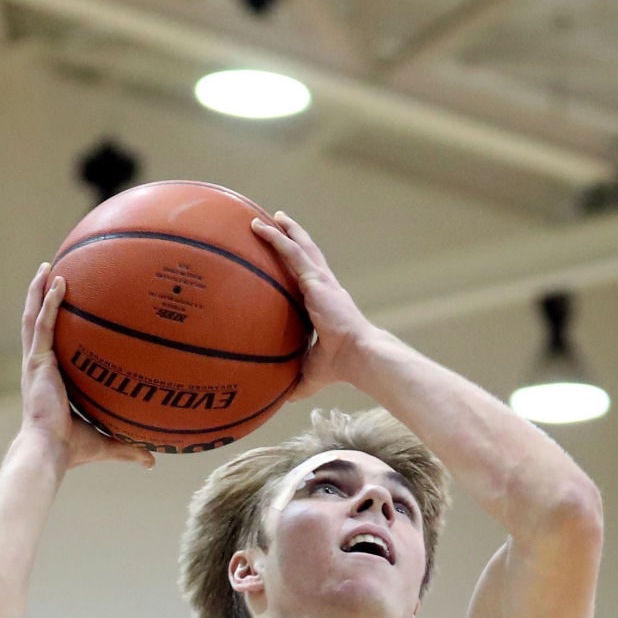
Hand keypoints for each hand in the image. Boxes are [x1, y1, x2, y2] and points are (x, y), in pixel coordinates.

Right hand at [20, 265, 153, 469]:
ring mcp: (35, 362)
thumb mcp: (106, 442)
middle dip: (40, 297)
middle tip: (50, 273)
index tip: (62, 307)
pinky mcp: (37, 362)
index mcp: (50, 379)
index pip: (50, 345)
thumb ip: (128, 447)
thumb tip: (153, 462)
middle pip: (37, 322)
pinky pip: (43, 325)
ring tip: (47, 267)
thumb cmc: (72, 450)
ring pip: (33, 317)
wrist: (51, 450)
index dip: (52, 325)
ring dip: (39, 290)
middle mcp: (38, 366)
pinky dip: (49, 302)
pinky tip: (58, 282)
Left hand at [251, 212, 375, 398]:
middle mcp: (325, 287)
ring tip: (270, 217)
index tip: (288, 258)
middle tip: (279, 223)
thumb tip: (277, 400)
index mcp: (325, 304)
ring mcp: (321, 281)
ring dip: (285, 230)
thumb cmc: (339, 367)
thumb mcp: (310, 374)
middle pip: (308, 254)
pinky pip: (292, 252)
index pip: (310, 279)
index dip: (299, 266)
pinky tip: (261, 227)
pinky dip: (277, 237)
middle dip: (294, 237)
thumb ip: (294, 382)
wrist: (356, 356)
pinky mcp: (316, 279)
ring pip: (300, 247)